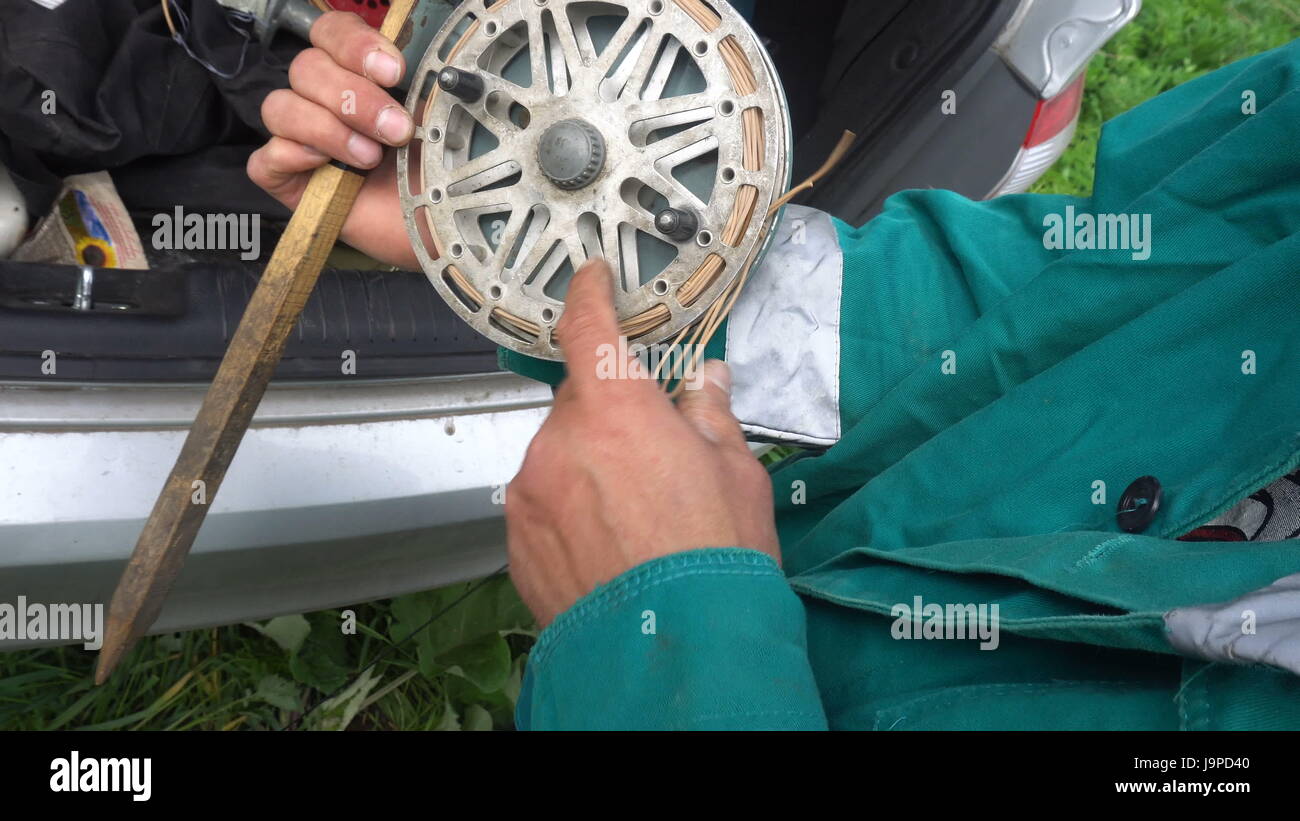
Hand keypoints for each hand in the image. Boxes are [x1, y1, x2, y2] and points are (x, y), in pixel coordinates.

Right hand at [247, 12, 419, 268]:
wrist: (441, 228)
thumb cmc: (436, 170)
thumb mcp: (434, 117)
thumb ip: (416, 79)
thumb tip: (404, 53)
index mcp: (356, 74)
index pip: (330, 32)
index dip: (355, 45)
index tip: (394, 73)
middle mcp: (323, 100)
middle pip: (305, 68)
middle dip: (354, 98)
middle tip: (396, 131)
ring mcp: (301, 140)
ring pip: (279, 107)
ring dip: (328, 129)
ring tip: (370, 158)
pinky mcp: (287, 181)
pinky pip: (264, 159)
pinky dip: (293, 157)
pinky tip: (328, 169)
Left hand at [505, 259, 779, 626]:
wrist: (679, 650)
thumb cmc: (716, 558)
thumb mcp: (736, 473)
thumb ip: (708, 415)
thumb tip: (704, 381)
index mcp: (616, 409)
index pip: (588, 328)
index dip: (589, 296)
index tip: (591, 281)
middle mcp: (559, 441)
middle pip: (578, 403)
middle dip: (610, 416)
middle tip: (654, 457)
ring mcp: (530, 493)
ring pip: (557, 454)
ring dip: (586, 466)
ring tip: (634, 516)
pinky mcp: (518, 540)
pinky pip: (541, 501)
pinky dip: (566, 508)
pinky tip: (606, 543)